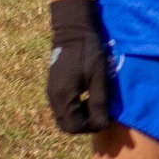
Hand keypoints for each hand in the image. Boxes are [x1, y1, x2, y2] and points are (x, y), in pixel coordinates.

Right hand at [46, 0, 111, 133]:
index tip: (106, 116)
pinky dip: (77, 107)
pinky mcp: (55, 86)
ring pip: (65, 116)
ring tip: (98, 102)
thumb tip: (102, 124)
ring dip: (82, 116)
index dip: (92, 126)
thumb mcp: (99, 77)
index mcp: (62, 97)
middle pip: (67, 125)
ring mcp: (52, 92)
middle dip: (86, 124)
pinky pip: (64, 106)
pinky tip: (90, 95)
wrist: (73, 30)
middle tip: (103, 112)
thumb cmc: (89, 52)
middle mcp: (53, 98)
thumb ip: (99, 102)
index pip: (73, 128)